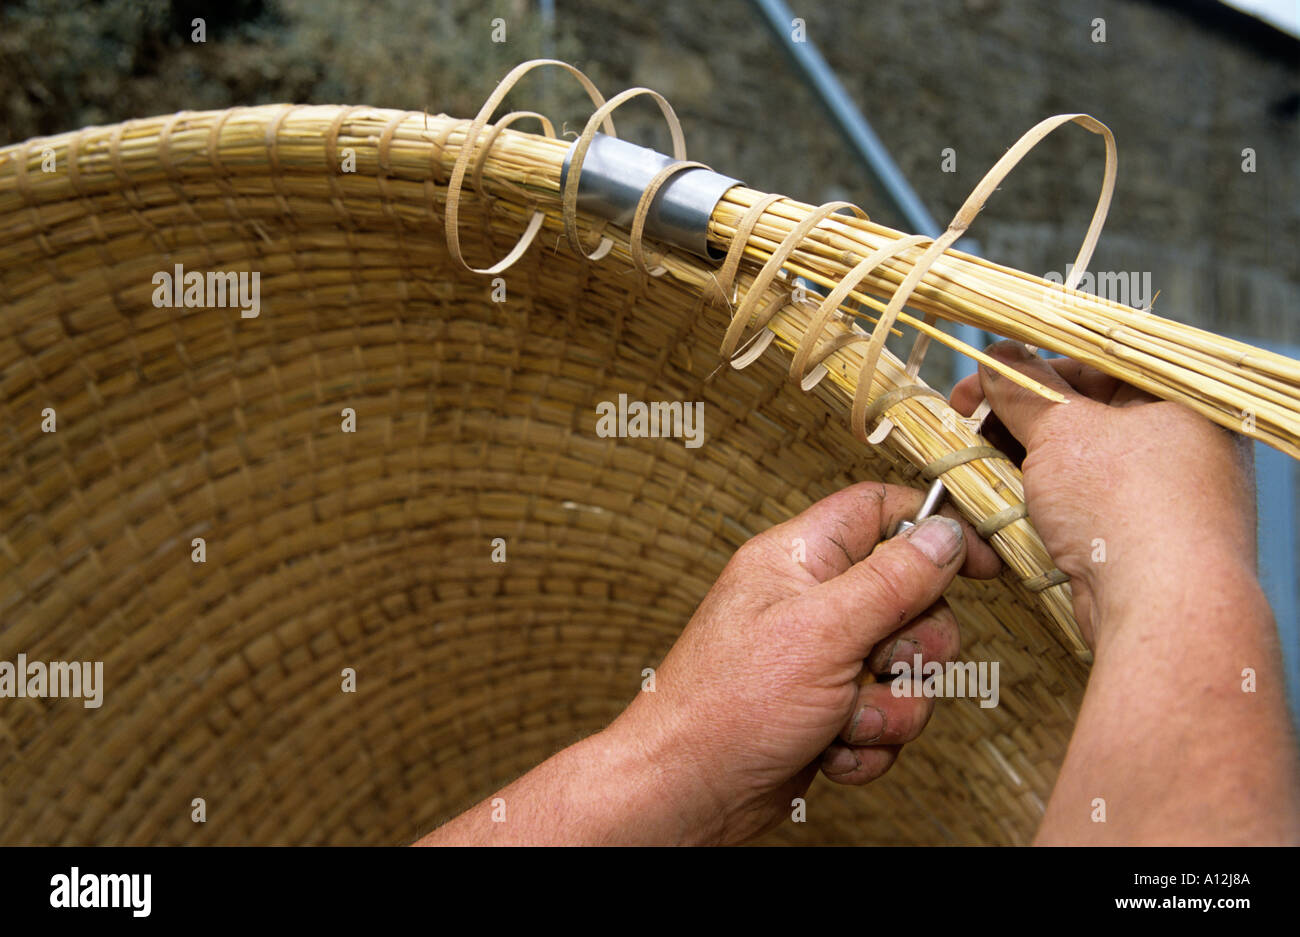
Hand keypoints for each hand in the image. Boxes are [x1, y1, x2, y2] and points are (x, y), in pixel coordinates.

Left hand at [605, 482, 1001, 844]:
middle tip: (878, 664)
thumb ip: (892, 579)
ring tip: (841, 721)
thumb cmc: (729, 704)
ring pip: (906, 669)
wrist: (691, 792)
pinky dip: (867, 743)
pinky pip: (887, 716)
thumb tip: (945, 532)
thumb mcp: (822, 631)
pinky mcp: (829, 711)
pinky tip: (828, 752)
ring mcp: (823, 659)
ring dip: (888, 707)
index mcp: (801, 559)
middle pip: (912, 598)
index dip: (935, 529)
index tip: (983, 564)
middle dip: (912, 648)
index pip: (880, 511)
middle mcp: (813, 603)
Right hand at [950, 340, 1257, 649]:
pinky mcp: (1139, 542)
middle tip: (968, 426)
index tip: (980, 383)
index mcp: (1183, 400)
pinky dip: (1040, 506)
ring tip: (977, 470)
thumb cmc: (1128, 504)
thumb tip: (997, 356)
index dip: (1030, 370)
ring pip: (1074, 467)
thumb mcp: (1062, 429)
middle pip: (1081, 417)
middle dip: (1017, 423)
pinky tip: (1002, 507)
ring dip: (1020, 467)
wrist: (1160, 609)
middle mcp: (1182, 445)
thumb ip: (1022, 388)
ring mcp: (1163, 497)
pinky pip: (1080, 509)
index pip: (1095, 364)